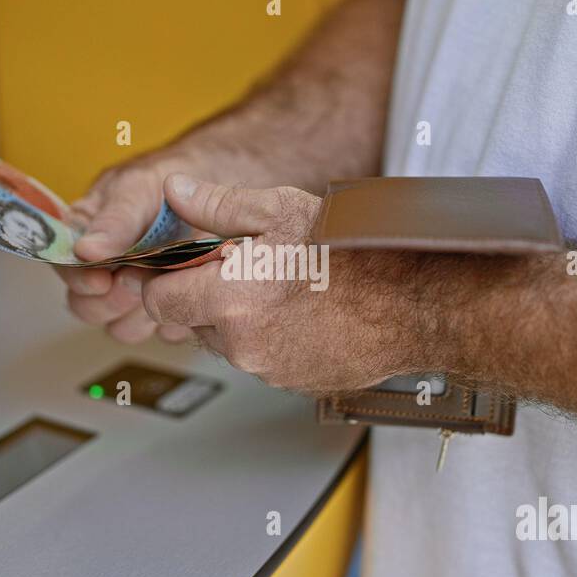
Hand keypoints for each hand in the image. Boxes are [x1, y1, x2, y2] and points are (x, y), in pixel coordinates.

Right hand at [57, 151, 198, 343]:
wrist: (227, 178)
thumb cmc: (175, 178)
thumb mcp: (140, 188)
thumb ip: (114, 222)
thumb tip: (85, 251)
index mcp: (87, 234)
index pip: (66, 270)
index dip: (79, 280)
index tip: (101, 280)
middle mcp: (107, 268)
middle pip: (89, 308)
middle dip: (113, 301)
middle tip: (137, 282)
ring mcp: (139, 291)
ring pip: (124, 328)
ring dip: (145, 314)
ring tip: (170, 282)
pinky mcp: (171, 308)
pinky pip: (166, 331)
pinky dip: (180, 317)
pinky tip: (195, 290)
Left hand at [142, 174, 425, 393]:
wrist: (416, 304)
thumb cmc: (356, 255)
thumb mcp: (281, 210)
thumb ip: (217, 205)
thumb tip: (175, 192)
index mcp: (229, 300)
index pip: (160, 300)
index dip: (168, 278)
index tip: (185, 265)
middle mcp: (242, 344)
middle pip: (193, 322)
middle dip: (209, 295)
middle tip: (250, 267)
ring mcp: (269, 370)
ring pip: (230, 342)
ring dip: (243, 318)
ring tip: (286, 288)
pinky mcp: (294, 384)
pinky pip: (265, 359)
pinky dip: (274, 338)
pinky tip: (305, 312)